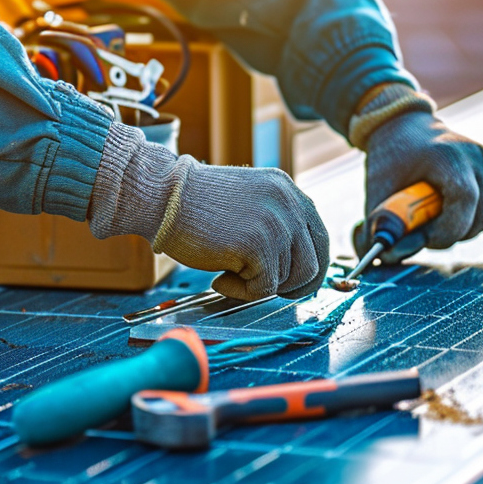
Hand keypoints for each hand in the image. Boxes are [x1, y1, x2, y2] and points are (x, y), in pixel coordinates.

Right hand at [156, 162, 329, 299]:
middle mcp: (289, 205)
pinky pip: (264, 288)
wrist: (163, 197)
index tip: (295, 284)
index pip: (319, 238)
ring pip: (289, 279)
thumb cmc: (195, 205)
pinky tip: (219, 279)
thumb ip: (273, 222)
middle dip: (293, 287)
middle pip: (313, 263)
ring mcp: (277, 224)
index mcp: (288, 191)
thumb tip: (292, 263)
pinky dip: (241, 292)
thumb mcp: (248, 202)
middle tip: (263, 290)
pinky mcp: (259, 245)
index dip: (311, 267)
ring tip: (229, 275)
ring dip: (259, 286)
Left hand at [360, 111, 482, 260]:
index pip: (465, 198)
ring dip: (463, 231)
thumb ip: (384, 226)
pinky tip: (450, 214)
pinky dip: (474, 222)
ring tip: (436, 221)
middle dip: (452, 235)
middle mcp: (476, 156)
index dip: (446, 229)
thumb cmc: (389, 162)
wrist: (403, 127)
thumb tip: (389, 257)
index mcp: (447, 154)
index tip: (422, 238)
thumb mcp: (377, 192)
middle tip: (424, 233)